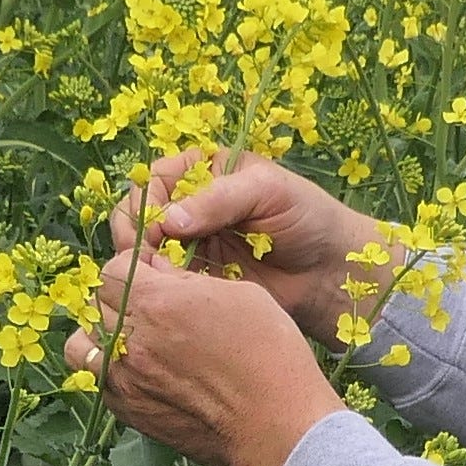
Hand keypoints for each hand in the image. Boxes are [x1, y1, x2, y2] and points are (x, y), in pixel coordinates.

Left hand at [68, 252, 345, 465]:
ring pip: (81, 345)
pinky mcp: (129, 412)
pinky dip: (110, 371)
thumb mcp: (240, 295)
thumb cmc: (270, 355)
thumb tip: (160, 273)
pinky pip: (98, 382)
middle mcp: (131, 340)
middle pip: (97, 303)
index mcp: (158, 303)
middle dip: (120, 298)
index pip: (114, 268)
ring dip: (99, 336)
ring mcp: (125, 380)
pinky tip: (141, 371)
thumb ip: (189, 280)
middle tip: (150, 307)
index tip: (155, 276)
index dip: (134, 268)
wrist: (276, 425)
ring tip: (129, 339)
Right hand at [108, 148, 406, 343]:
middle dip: (136, 235)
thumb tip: (168, 220)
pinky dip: (159, 286)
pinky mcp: (192, 277)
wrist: (329, 271)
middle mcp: (187, 203)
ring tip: (160, 278)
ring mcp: (187, 242)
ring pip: (141, 250)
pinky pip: (161, 280)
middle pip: (136, 215)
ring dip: (142, 263)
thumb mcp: (267, 192)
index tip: (154, 232)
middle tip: (148, 259)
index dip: (146, 206)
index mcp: (200, 170)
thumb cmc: (307, 216)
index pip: (152, 181)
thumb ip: (218, 199)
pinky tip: (170, 295)